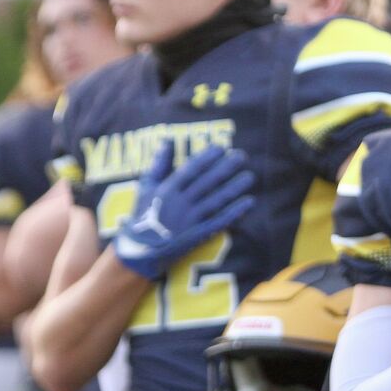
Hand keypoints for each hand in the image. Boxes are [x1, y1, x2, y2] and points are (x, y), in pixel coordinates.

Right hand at [112, 144, 254, 279]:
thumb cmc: (143, 213)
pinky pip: (220, 221)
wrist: (141, 250)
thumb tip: (167, 140)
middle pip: (206, 183)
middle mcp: (180, 204)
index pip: (190, 170)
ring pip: (216, 200)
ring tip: (249, 176)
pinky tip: (248, 202)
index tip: (221, 147)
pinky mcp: (198, 234)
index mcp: (167, 190)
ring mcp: (190, 220)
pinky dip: (235, 212)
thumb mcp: (146, 187)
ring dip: (234, 188)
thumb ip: (159, 164)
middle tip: (241, 155)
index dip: (206, 158)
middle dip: (225, 168)